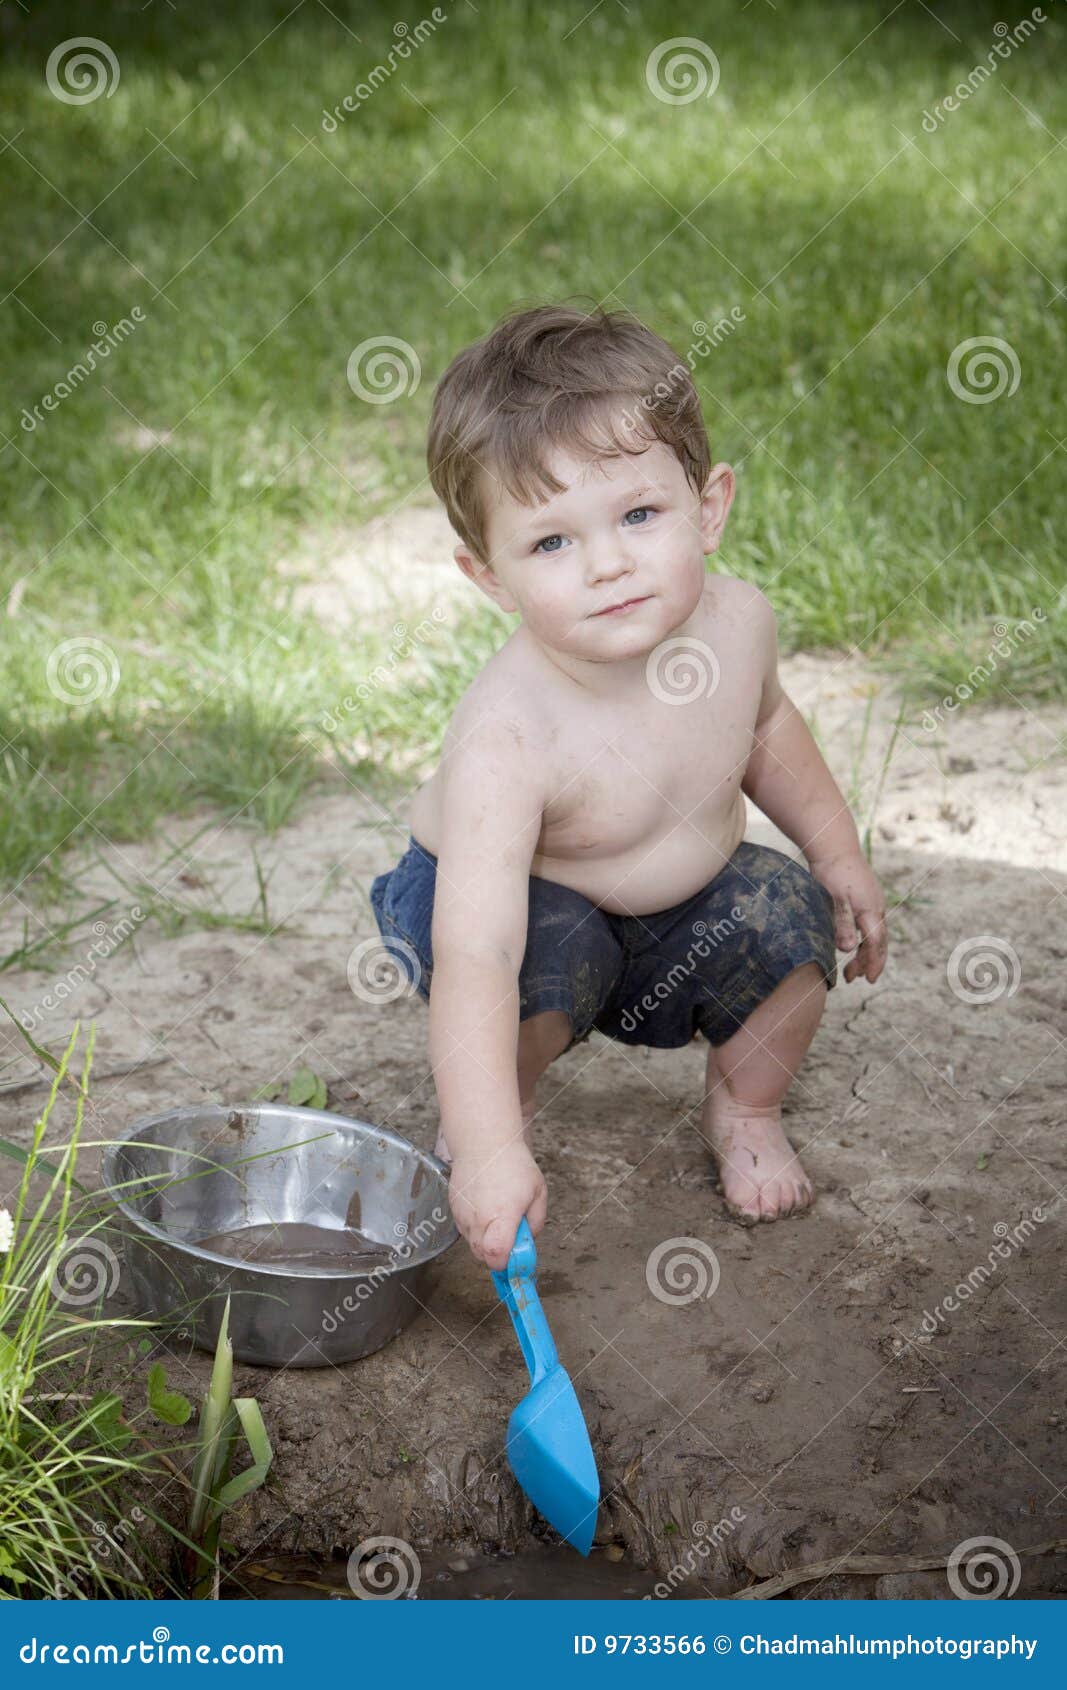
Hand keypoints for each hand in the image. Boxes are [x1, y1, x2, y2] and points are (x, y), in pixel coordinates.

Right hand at [447, 1142, 546, 1269]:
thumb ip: (536, 1222)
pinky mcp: (453, 1210)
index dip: (506, 1263)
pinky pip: (465, 1230)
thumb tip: (527, 1241)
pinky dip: (476, 1227)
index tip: (516, 1257)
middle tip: (511, 1233)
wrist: (484, 1143)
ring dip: (487, 1239)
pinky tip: (485, 1206)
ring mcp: (463, 1214)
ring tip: (497, 1213)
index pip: (495, 1254)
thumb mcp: (538, 1191)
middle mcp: (479, 1218)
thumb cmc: (513, 1164)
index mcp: (502, 1214)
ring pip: (473, 1244)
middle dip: (498, 1253)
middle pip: (483, 1256)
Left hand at [809, 850, 887, 983]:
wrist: (835, 846)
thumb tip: (849, 949)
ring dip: (865, 952)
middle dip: (869, 962)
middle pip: (877, 941)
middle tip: (856, 979)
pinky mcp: (866, 897)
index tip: (869, 979)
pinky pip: (869, 924)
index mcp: (870, 910)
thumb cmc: (833, 872)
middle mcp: (876, 907)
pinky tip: (852, 943)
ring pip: (873, 933)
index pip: (876, 943)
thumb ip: (842, 923)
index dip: (873, 962)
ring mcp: (872, 901)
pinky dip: (863, 938)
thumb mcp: (835, 899)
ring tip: (851, 969)